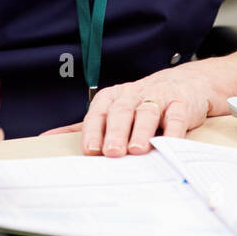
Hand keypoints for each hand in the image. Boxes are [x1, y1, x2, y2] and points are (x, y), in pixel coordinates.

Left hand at [80, 67, 221, 156]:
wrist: (187, 83)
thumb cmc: (144, 101)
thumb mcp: (114, 109)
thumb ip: (87, 126)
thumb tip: (49, 138)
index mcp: (114, 97)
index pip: (99, 111)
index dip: (94, 130)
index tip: (90, 149)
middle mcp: (133, 95)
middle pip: (121, 111)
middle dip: (115, 132)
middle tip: (112, 152)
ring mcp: (158, 97)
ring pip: (146, 112)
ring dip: (141, 131)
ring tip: (137, 150)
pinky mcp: (181, 103)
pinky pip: (176, 116)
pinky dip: (172, 130)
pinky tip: (168, 144)